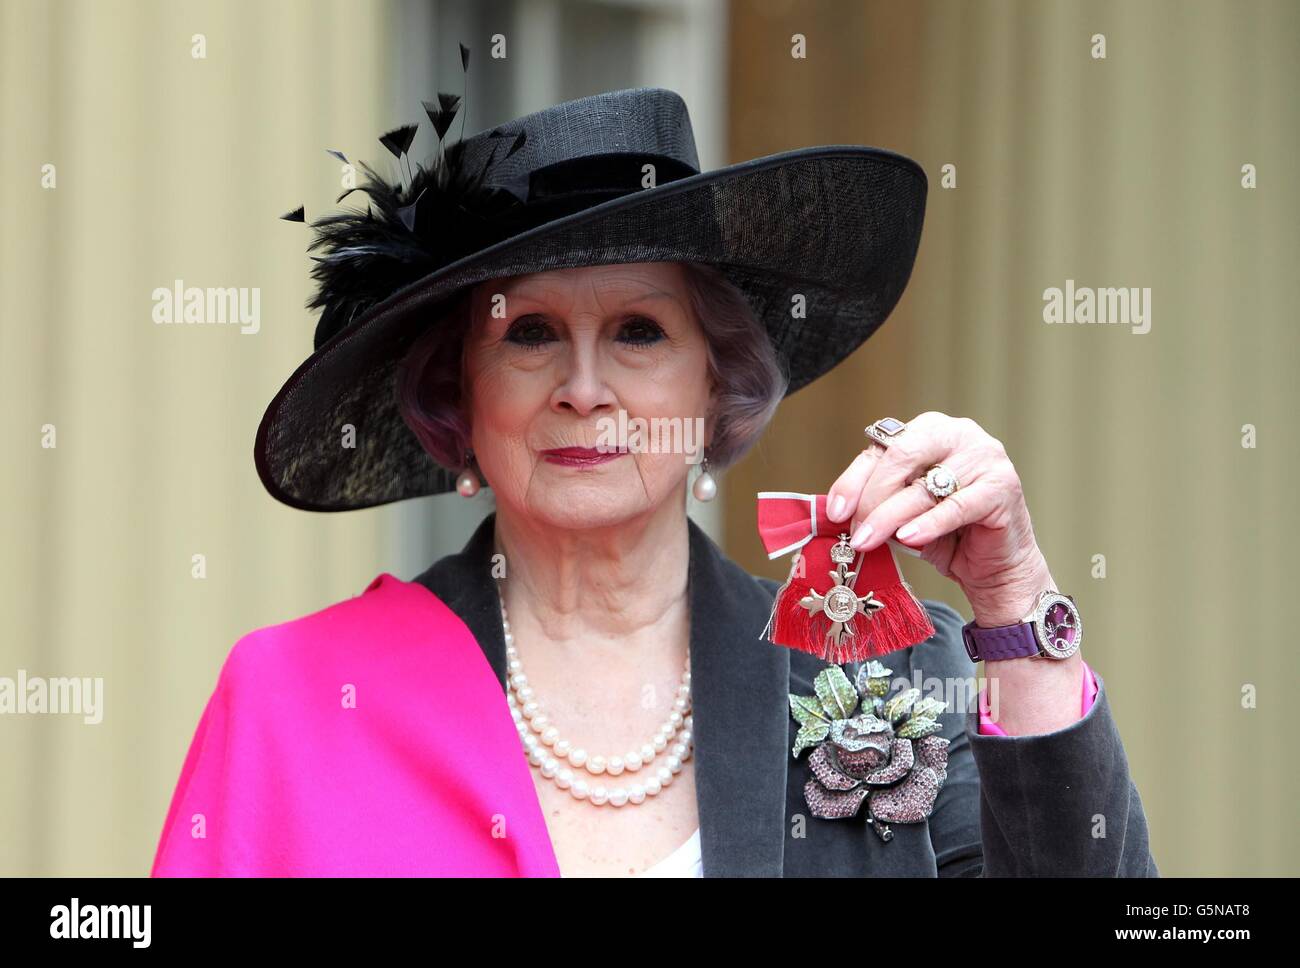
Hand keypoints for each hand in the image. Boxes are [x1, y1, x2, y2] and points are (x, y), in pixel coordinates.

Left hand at [827, 412, 1051, 627]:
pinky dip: (928, 523)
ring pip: (925, 485)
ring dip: (890, 516)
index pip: (883, 448)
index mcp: (930, 430)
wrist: (995, 567)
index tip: (835, 512)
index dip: (853, 480)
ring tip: (868, 541)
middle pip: (902, 455)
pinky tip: (907, 537)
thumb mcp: (902, 515)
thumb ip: (876, 503)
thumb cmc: (947, 536)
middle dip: (871, 496)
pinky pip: (956, 505)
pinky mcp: (1002, 487)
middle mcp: (959, 433)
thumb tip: (839, 510)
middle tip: (856, 530)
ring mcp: (985, 457)